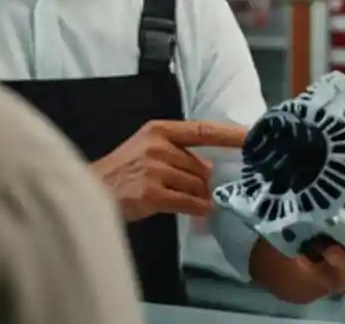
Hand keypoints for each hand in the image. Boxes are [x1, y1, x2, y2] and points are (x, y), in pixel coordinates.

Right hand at [92, 120, 246, 221]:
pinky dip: (197, 209)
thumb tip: (211, 171)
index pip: (203, 130)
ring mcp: (154, 168)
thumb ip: (178, 154)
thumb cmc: (122, 172)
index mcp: (160, 130)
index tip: (252, 137)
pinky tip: (200, 213)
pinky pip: (186, 202)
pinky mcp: (151, 193)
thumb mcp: (148, 150)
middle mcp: (158, 145)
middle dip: (205, 183)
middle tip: (203, 193)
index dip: (229, 134)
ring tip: (195, 204)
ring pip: (196, 185)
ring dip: (200, 198)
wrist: (92, 190)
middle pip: (200, 166)